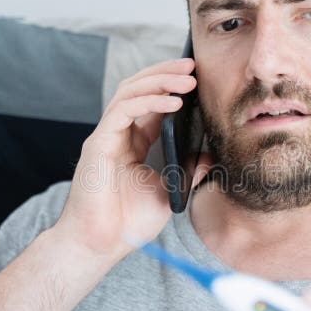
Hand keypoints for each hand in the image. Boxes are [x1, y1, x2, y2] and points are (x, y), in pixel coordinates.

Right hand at [52, 58, 208, 260]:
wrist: (102, 245)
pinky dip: (149, 102)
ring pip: (129, 92)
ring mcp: (106, 137)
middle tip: (192, 65)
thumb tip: (211, 155)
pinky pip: (123, 111)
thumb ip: (188, 171)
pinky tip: (173, 102)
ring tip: (187, 78)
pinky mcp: (99, 144)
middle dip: (165, 72)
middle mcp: (118, 134)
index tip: (196, 78)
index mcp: (132, 143)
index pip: (150, 103)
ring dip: (160, 80)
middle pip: (138, 89)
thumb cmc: (128, 223)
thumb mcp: (169, 191)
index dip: (171, 86)